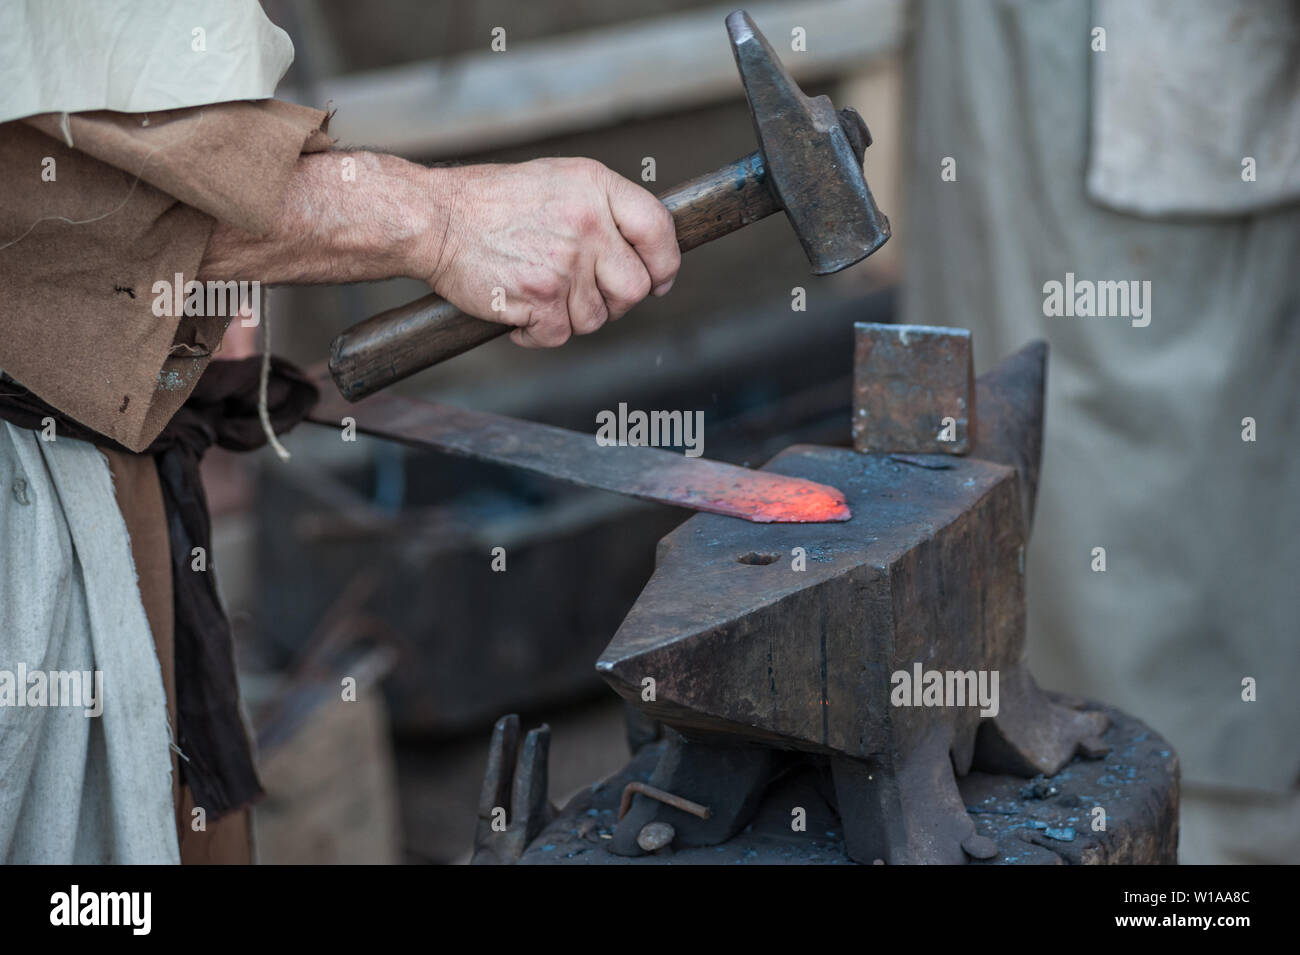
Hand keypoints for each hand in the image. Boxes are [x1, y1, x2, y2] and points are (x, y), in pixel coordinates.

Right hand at [419, 158, 680, 347]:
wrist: (436, 218)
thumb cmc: (492, 203)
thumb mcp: (558, 182)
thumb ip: (602, 208)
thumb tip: (644, 252)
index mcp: (595, 188)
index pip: (658, 229)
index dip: (665, 264)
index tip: (658, 279)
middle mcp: (586, 223)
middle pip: (635, 288)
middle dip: (615, 302)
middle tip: (585, 295)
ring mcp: (564, 262)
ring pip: (595, 318)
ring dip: (569, 317)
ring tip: (539, 293)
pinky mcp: (540, 297)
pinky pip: (558, 335)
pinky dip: (537, 333)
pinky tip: (519, 311)